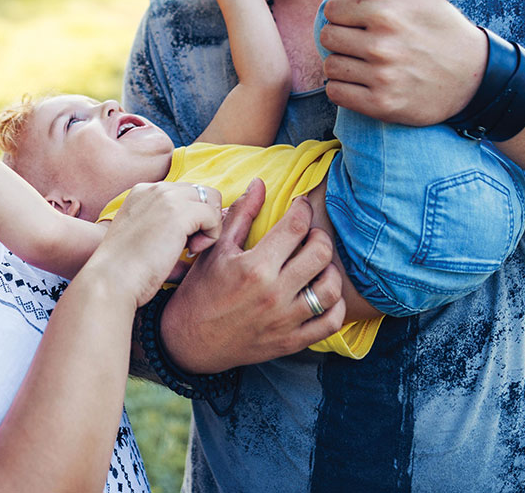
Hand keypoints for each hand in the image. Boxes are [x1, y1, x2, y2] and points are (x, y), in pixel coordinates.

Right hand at [85, 181, 222, 309]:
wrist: (111, 279)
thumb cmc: (125, 268)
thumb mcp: (143, 235)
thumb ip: (166, 224)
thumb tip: (199, 235)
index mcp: (143, 191)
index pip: (184, 192)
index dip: (191, 217)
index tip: (180, 242)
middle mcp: (155, 188)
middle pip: (202, 192)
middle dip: (204, 218)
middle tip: (189, 246)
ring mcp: (166, 197)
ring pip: (211, 199)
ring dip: (209, 226)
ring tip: (190, 248)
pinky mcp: (178, 213)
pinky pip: (213, 216)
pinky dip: (211, 236)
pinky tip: (190, 252)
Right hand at [159, 180, 344, 371]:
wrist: (189, 340)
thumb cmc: (200, 291)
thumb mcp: (216, 249)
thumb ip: (241, 214)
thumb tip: (259, 184)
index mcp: (255, 267)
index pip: (295, 227)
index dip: (303, 210)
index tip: (300, 206)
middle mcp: (274, 294)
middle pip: (320, 254)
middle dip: (320, 236)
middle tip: (310, 234)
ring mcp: (285, 321)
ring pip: (330, 289)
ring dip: (330, 270)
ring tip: (317, 263)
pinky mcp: (291, 342)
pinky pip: (330, 324)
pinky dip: (335, 306)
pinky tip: (323, 293)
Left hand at [319, 0, 486, 124]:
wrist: (475, 77)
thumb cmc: (443, 29)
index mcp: (387, 14)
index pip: (332, 10)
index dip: (342, 13)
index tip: (358, 20)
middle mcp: (381, 46)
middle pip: (327, 37)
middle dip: (340, 37)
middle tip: (359, 41)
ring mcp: (381, 77)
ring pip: (330, 67)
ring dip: (341, 64)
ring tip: (361, 62)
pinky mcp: (381, 104)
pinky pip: (336, 93)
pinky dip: (342, 88)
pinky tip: (359, 82)